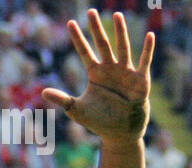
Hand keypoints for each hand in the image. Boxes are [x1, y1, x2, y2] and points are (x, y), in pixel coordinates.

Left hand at [42, 10, 153, 143]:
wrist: (120, 132)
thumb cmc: (99, 120)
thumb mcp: (76, 110)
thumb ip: (62, 99)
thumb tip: (42, 92)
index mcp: (95, 73)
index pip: (84, 52)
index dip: (78, 38)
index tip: (70, 23)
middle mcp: (110, 68)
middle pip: (102, 44)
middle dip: (96, 29)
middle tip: (90, 12)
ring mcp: (125, 72)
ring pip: (122, 48)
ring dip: (120, 32)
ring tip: (117, 16)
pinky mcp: (140, 80)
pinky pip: (144, 62)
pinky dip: (147, 50)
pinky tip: (149, 37)